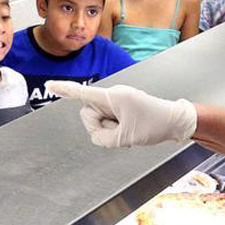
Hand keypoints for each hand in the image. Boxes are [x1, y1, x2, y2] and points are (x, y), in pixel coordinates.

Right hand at [45, 81, 196, 148]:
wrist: (176, 121)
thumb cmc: (155, 124)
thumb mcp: (127, 137)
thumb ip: (104, 139)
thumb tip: (97, 136)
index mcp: (113, 96)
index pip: (82, 93)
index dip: (64, 90)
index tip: (49, 85)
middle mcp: (112, 96)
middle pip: (89, 115)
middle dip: (100, 127)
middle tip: (123, 131)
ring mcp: (117, 102)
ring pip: (99, 121)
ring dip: (111, 130)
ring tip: (131, 129)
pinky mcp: (122, 108)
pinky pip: (110, 122)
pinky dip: (117, 129)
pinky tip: (132, 129)